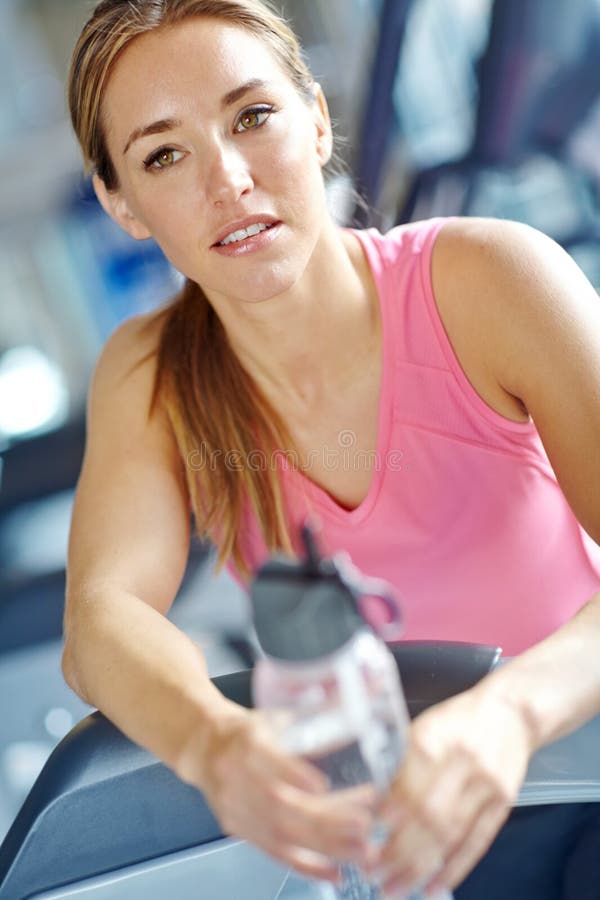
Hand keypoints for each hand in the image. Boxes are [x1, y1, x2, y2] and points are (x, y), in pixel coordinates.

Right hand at [182, 706, 375, 881]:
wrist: (203, 745)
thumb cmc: (247, 729)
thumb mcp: (276, 715)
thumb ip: (317, 715)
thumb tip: (367, 697)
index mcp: (247, 740)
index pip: (267, 758)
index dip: (293, 774)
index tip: (323, 786)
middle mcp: (236, 775)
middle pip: (279, 804)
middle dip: (325, 820)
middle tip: (363, 825)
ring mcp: (234, 806)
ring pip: (280, 833)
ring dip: (324, 846)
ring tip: (361, 851)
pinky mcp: (237, 828)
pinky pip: (273, 852)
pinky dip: (306, 865)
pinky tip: (334, 871)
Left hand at [366, 683, 534, 895]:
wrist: (512, 712)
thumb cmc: (460, 718)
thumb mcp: (426, 726)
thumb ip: (402, 761)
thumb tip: (374, 802)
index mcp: (438, 736)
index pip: (411, 781)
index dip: (389, 813)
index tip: (365, 834)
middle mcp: (464, 761)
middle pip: (430, 815)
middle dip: (398, 850)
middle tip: (372, 872)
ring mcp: (487, 785)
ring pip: (451, 834)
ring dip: (420, 867)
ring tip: (394, 888)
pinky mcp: (503, 803)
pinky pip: (477, 842)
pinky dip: (454, 868)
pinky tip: (433, 887)